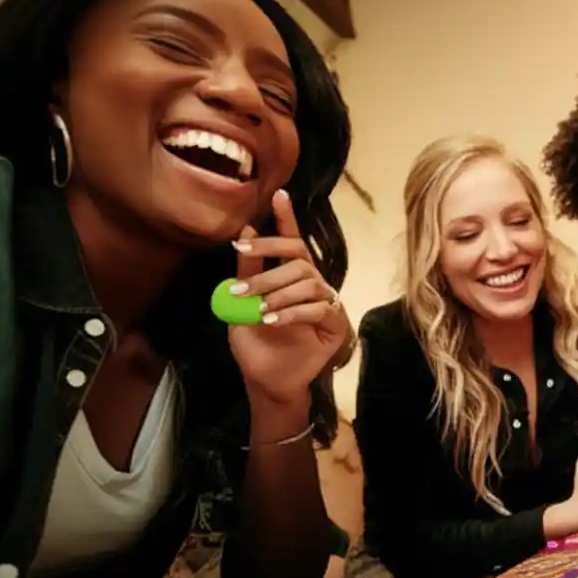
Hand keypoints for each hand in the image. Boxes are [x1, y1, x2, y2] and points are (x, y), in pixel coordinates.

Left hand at [228, 189, 351, 403]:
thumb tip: (244, 230)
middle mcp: (313, 285)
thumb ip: (247, 270)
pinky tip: (272, 322)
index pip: (291, 242)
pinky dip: (292, 313)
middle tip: (241, 287)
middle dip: (268, 268)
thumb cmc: (256, 345)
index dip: (286, 219)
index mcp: (291, 277)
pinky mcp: (336, 325)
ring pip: (308, 283)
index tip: (279, 196)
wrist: (267, 382)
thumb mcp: (241, 304)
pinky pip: (318, 308)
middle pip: (299, 259)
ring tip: (257, 311)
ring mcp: (327, 304)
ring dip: (278, 294)